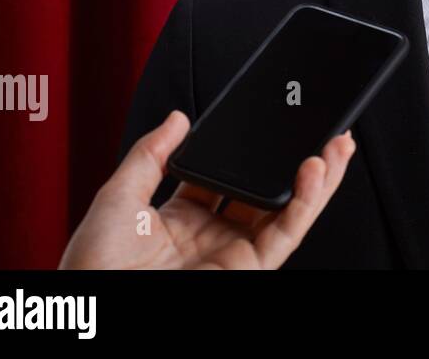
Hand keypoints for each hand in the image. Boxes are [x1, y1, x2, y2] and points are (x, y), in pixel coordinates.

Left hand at [59, 110, 355, 268]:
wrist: (96, 309)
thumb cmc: (93, 270)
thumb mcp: (117, 197)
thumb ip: (150, 154)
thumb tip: (176, 118)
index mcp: (181, 219)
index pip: (228, 177)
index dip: (253, 152)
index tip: (269, 124)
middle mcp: (213, 237)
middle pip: (267, 192)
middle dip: (297, 161)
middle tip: (318, 129)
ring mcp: (234, 254)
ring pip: (288, 211)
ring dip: (318, 178)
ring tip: (335, 145)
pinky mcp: (250, 270)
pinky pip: (286, 233)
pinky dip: (306, 203)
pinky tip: (314, 172)